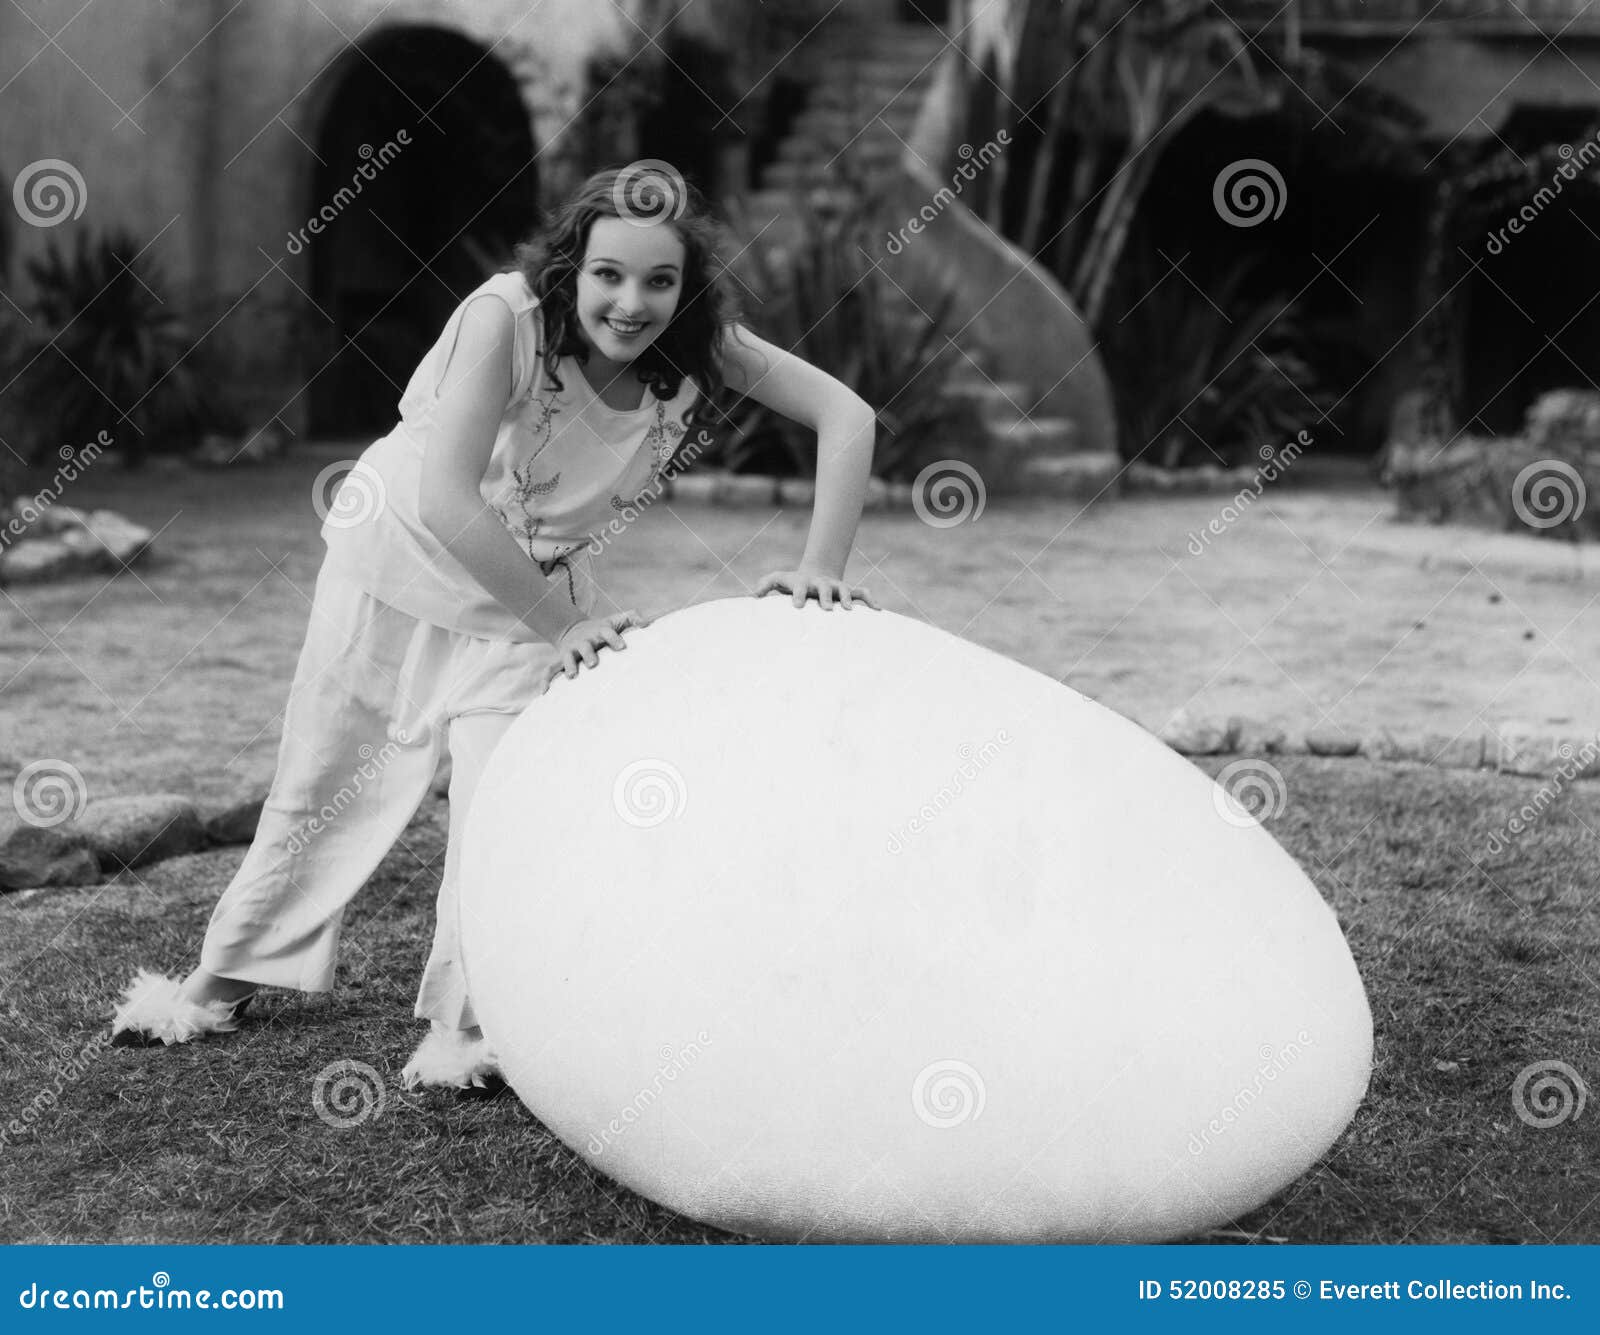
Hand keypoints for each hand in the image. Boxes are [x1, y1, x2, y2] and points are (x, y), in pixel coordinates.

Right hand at [542, 609, 651, 685]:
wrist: (574, 629)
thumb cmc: (603, 629)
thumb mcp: (617, 620)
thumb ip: (633, 618)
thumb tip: (648, 623)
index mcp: (599, 632)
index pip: (607, 633)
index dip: (614, 639)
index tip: (622, 647)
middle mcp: (584, 641)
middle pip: (586, 647)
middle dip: (589, 654)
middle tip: (594, 664)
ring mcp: (572, 651)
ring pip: (568, 658)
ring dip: (570, 666)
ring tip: (572, 676)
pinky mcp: (562, 660)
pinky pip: (551, 670)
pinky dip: (546, 680)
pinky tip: (545, 692)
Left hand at [754, 568, 879, 609]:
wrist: (816, 572)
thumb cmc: (794, 582)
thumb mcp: (779, 579)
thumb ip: (766, 584)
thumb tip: (753, 595)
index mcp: (805, 583)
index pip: (801, 588)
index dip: (799, 595)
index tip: (797, 607)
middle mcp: (822, 584)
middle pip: (825, 588)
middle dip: (827, 597)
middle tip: (828, 609)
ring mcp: (836, 587)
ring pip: (845, 589)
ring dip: (847, 598)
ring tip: (849, 610)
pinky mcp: (848, 592)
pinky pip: (862, 594)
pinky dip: (870, 600)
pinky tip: (877, 609)